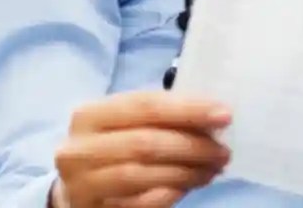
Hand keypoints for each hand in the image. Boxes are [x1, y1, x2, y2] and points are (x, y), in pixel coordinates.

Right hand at [51, 90, 232, 207]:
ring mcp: (82, 184)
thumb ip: (159, 117)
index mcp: (90, 115)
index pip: (145, 105)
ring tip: (213, 169)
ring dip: (187, 172)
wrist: (78, 185)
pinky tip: (188, 187)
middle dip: (192, 146)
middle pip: (145, 143)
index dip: (188, 110)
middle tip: (223, 152)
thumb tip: (211, 116)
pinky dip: (169, 194)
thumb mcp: (125, 124)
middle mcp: (79, 148)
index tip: (224, 115)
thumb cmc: (112, 146)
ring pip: (143, 175)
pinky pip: (140, 204)